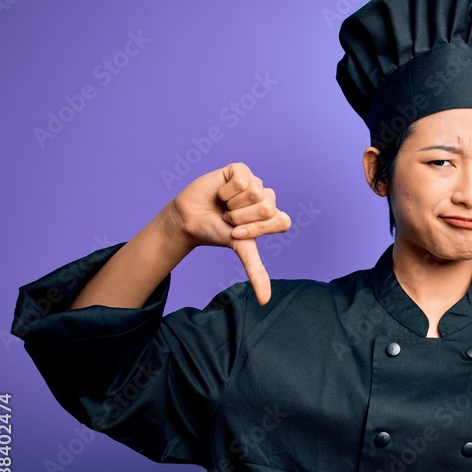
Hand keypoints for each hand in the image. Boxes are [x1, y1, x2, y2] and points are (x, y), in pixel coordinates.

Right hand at [165, 163, 290, 303]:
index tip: (237, 233)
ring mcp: (255, 182)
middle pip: (268, 206)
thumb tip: (265, 302)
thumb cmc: (217, 232)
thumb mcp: (240, 250)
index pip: (281, 221)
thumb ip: (256, 271)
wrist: (190, 219)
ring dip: (233, 204)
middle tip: (229, 218)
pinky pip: (242, 179)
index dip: (257, 229)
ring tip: (224, 205)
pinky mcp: (240, 170)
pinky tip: (221, 193)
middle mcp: (267, 198)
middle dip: (242, 217)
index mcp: (272, 216)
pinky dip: (227, 190)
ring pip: (255, 192)